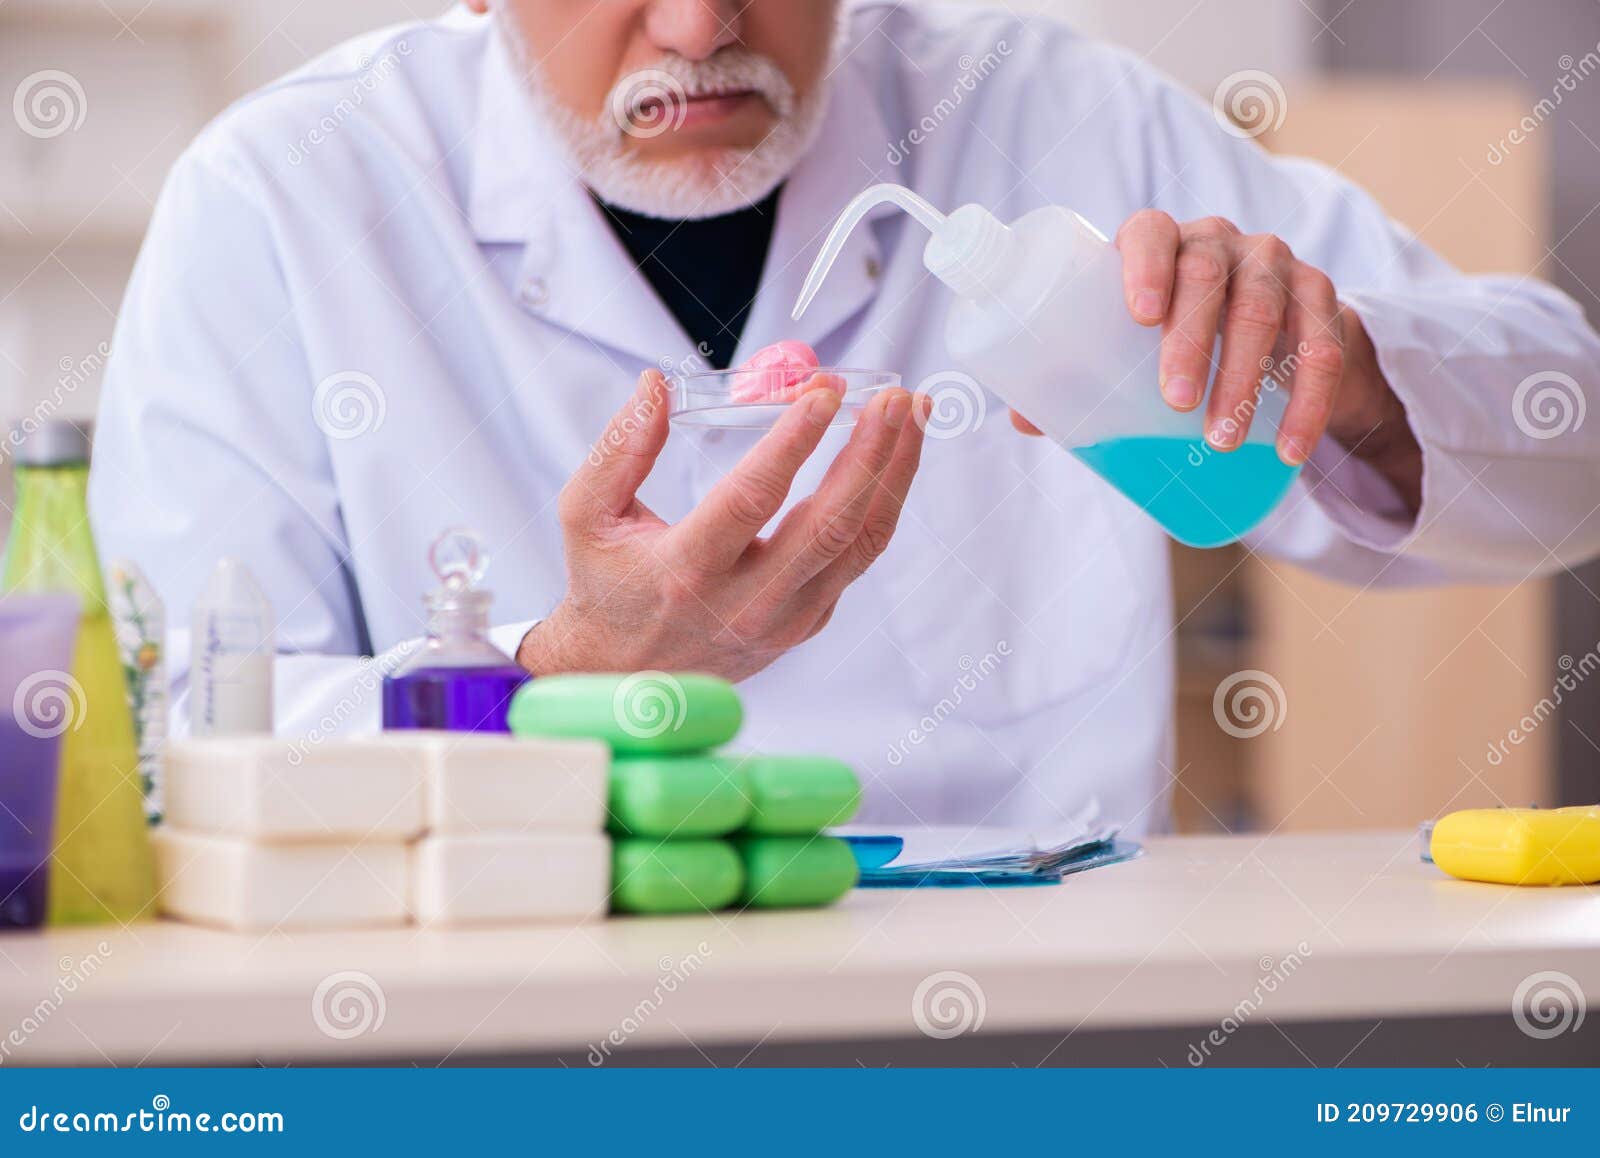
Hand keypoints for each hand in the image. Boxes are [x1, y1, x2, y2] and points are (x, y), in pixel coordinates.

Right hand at [518, 369, 928, 681]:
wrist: (627, 674)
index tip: (824, 390)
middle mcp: (744, 603)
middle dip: (871, 455)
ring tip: (912, 413)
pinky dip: (880, 503)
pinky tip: (889, 456)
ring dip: (894, 475)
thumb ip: (619, 448)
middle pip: (828, 527)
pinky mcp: (808, 624)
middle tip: (892, 397)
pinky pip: (856, 559)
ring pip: (860, 545)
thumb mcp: (587, 514)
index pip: (751, 501)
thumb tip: (657, 384)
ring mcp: (786, 620)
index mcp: (686, 571)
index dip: (793, 442)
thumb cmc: (608, 582)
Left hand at [1010, 211, 1421, 511]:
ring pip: (1264, 311)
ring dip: (1244, 379)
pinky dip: (1308, 404)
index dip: (1145, 266)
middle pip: (1208, 277)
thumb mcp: (1125, 341)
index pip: (1151, 233)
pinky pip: (1321, 348)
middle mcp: (1220, 241)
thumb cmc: (1168, 332)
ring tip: (1219, 440)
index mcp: (1162, 241)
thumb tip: (1024, 421)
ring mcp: (1275, 265)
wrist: (1263, 325)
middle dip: (1192, 340)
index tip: (1139, 316)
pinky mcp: (1321, 299)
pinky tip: (1289, 449)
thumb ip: (1079, 370)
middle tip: (1175, 402)